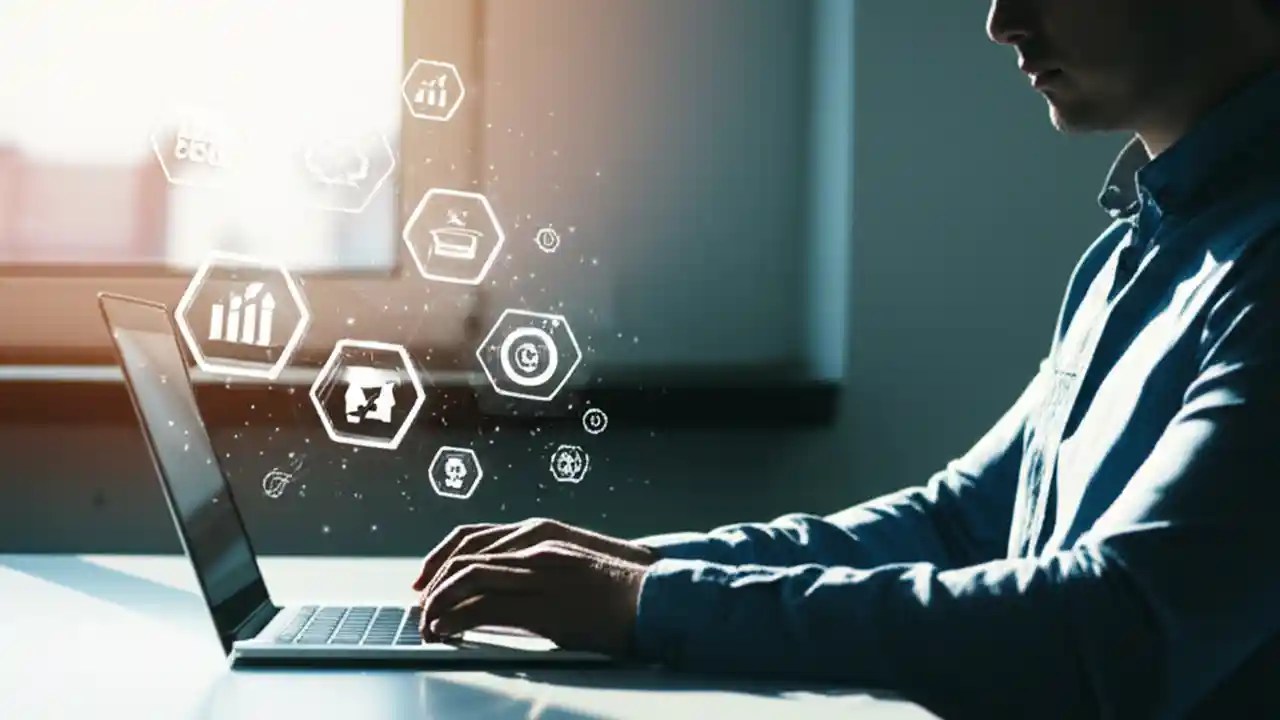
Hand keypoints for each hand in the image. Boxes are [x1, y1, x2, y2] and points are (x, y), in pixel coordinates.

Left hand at [417, 539, 648, 655]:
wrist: (654, 598)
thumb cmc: (618, 586)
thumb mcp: (571, 562)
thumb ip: (538, 565)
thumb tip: (506, 586)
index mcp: (539, 533)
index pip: (473, 537)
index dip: (440, 558)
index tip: (424, 580)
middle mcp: (533, 546)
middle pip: (463, 557)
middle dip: (433, 584)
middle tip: (420, 607)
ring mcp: (537, 574)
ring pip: (467, 580)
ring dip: (439, 604)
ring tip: (428, 624)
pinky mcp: (542, 606)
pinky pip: (484, 609)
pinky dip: (457, 620)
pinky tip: (447, 631)